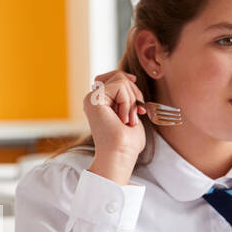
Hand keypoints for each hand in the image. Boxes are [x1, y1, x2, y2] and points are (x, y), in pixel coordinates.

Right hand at [85, 69, 145, 183]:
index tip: (140, 106)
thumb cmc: (127, 141)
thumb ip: (127, 94)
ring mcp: (91, 98)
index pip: (117, 79)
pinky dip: (128, 102)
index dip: (132, 88)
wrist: (121, 155)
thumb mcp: (130, 111)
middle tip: (136, 114)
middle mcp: (93, 99)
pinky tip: (123, 119)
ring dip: (132, 100)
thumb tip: (130, 77)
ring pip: (121, 79)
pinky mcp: (94, 99)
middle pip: (119, 76)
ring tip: (128, 119)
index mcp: (100, 102)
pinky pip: (119, 86)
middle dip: (134, 92)